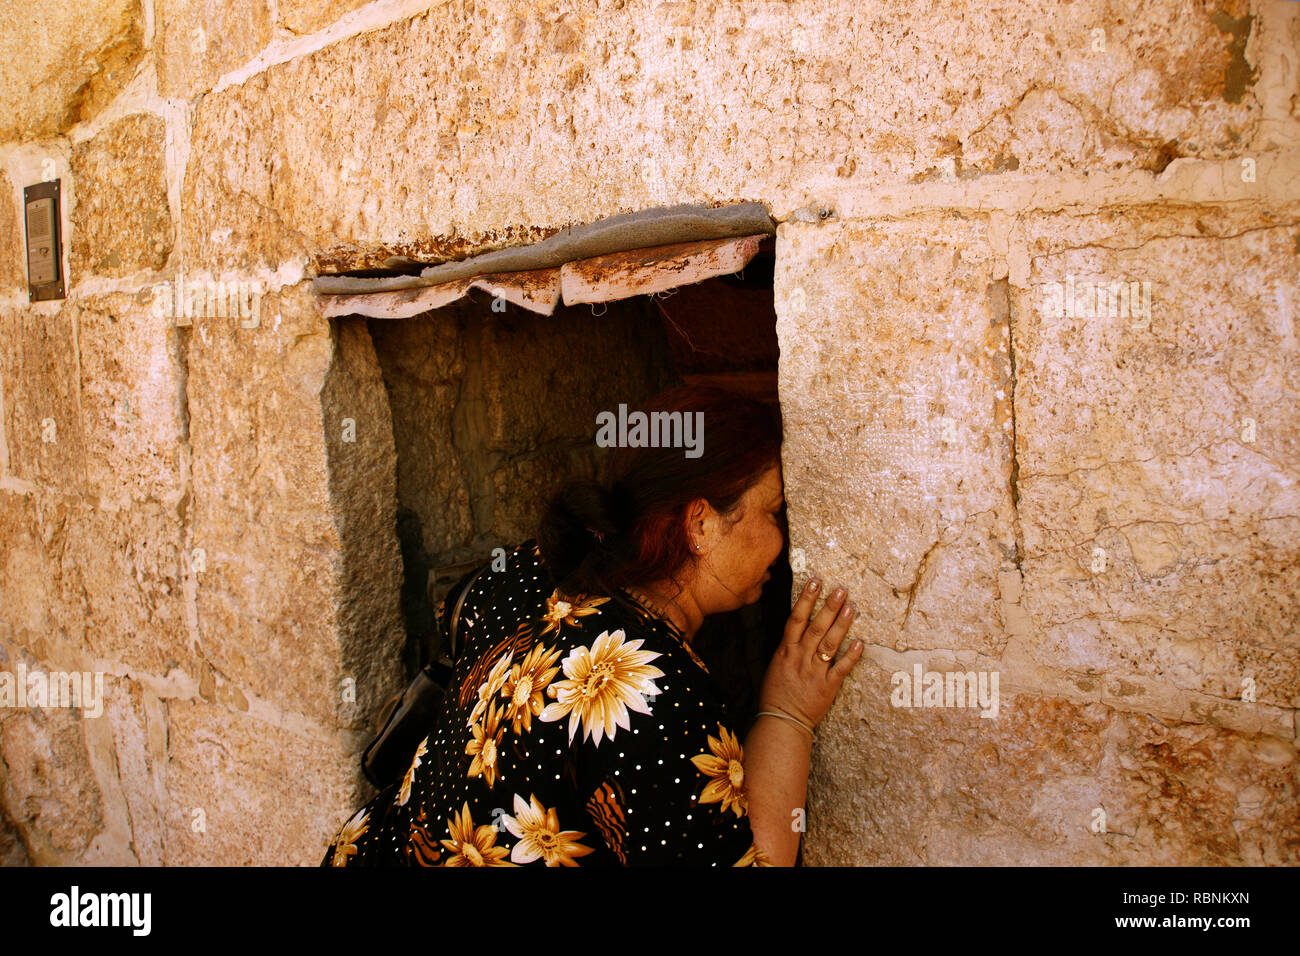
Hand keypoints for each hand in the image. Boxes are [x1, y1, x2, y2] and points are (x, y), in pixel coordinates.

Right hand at [757, 578, 862, 729]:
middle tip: (841, 589)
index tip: (816, 582)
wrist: (781, 721)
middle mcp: (800, 658)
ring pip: (829, 643)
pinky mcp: (827, 687)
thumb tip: (797, 628)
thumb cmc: (776, 693)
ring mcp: (814, 672)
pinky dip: (851, 656)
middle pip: (816, 627)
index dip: (806, 599)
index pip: (796, 619)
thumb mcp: (775, 665)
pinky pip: (840, 668)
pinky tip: (860, 642)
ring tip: (851, 607)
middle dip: (828, 606)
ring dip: (841, 624)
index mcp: (785, 651)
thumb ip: (787, 647)